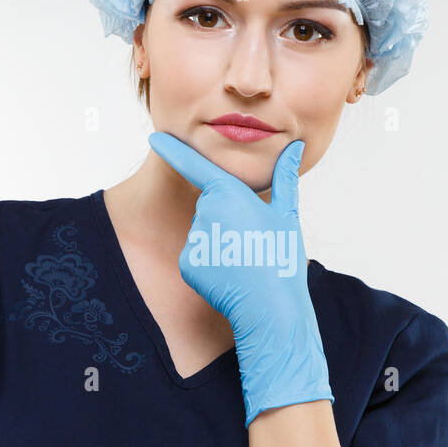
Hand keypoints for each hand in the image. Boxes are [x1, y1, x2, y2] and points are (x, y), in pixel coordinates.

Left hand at [149, 131, 333, 426]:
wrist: (271, 309)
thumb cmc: (282, 259)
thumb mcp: (288, 216)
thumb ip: (285, 178)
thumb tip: (294, 148)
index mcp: (230, 193)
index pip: (196, 165)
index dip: (173, 150)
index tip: (153, 137)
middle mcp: (206, 211)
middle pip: (209, 206)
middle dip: (226, 219)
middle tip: (252, 241)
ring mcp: (195, 238)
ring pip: (204, 233)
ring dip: (221, 244)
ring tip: (244, 261)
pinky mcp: (187, 264)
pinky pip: (196, 258)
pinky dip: (210, 266)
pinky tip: (229, 276)